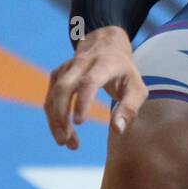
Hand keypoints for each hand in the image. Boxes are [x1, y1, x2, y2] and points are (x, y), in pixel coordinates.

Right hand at [44, 25, 146, 148]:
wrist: (107, 45)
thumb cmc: (125, 72)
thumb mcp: (137, 88)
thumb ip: (129, 109)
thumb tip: (117, 130)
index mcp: (104, 65)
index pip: (89, 81)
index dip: (82, 101)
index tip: (79, 123)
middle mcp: (81, 64)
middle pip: (64, 87)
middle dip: (61, 115)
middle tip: (66, 141)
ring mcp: (67, 69)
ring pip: (54, 94)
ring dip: (55, 120)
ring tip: (66, 143)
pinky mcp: (58, 75)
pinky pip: (51, 97)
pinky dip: (54, 117)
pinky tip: (63, 133)